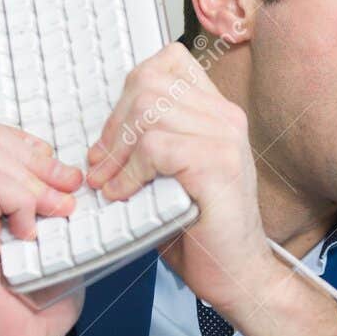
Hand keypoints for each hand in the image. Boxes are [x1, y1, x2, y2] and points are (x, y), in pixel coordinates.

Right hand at [0, 116, 83, 335]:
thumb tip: (94, 177)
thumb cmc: (35, 308)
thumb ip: (66, 207)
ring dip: (33, 182)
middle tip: (63, 198)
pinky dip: (21, 202)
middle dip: (36, 157)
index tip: (64, 181)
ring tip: (52, 218)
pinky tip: (33, 234)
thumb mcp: (63, 244)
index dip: (31, 144)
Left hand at [83, 45, 336, 335]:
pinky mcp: (216, 164)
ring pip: (148, 112)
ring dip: (116, 152)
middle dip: (113, 124)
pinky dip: (129, 174)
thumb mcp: (172, 175)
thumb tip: (101, 134)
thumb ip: (149, 143)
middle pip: (150, 83)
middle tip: (99, 164)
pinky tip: (124, 195)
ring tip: (107, 183)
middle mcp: (225, 117)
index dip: (130, 89)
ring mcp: (225, 138)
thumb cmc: (202, 231)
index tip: (115, 133)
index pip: (169, 60)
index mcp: (217, 112)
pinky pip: (154, 147)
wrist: (237, 274)